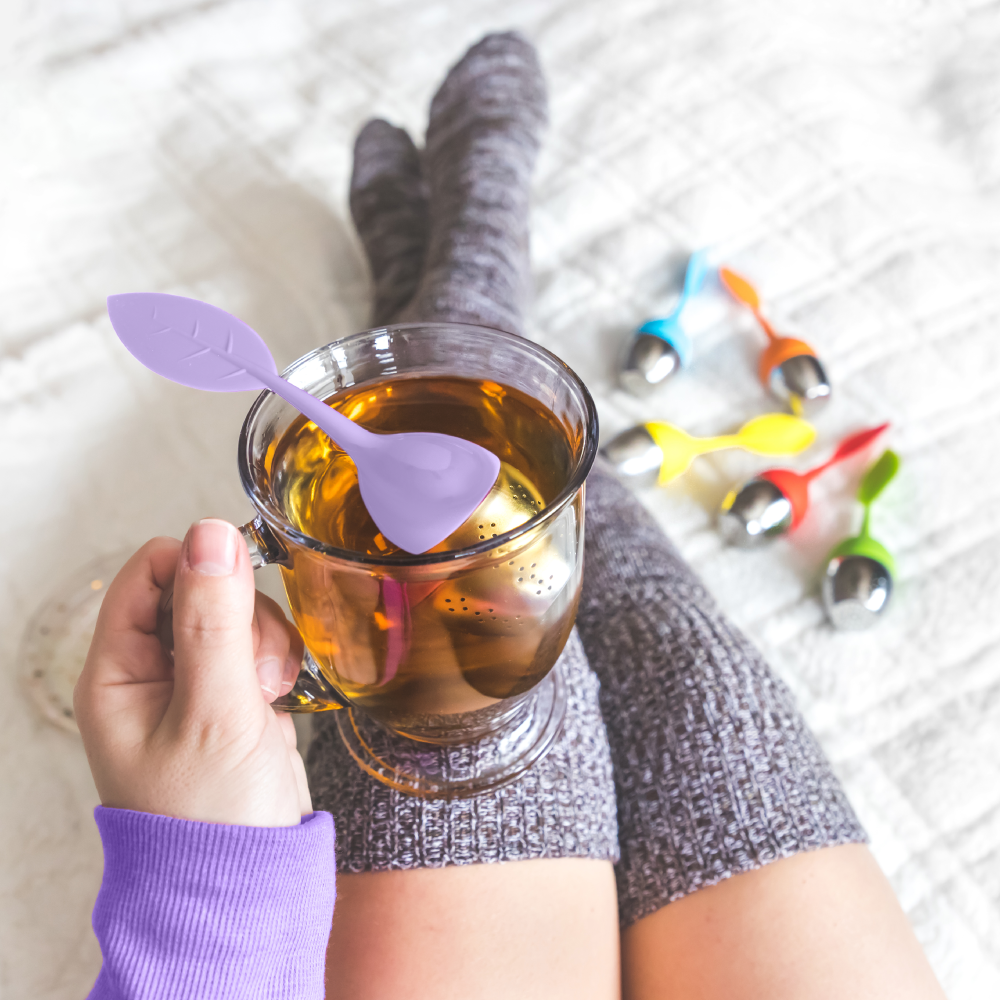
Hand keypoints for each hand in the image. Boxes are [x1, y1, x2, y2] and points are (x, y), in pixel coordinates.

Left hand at [75, 519, 311, 826]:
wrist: (251, 883)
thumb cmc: (213, 820)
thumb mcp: (214, 712)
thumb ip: (213, 621)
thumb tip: (211, 533)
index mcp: (118, 672)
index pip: (150, 572)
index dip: (200, 567)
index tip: (242, 591)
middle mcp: (150, 673)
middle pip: (200, 588)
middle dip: (242, 615)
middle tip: (254, 668)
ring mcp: (193, 686)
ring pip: (236, 614)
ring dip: (265, 639)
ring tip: (269, 689)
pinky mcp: (231, 698)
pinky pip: (257, 645)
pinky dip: (277, 661)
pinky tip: (277, 700)